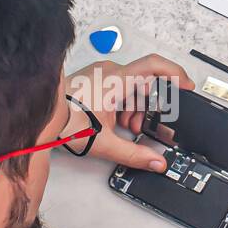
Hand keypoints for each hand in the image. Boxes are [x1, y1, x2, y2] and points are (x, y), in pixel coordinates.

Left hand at [67, 54, 194, 171]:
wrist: (41, 115)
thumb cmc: (67, 122)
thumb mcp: (106, 142)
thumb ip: (135, 154)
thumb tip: (156, 162)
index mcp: (117, 80)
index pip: (155, 66)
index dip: (176, 73)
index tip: (186, 84)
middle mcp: (110, 72)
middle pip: (143, 84)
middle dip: (147, 107)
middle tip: (141, 126)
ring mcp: (100, 73)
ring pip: (130, 86)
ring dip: (133, 107)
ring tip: (124, 127)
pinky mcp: (92, 77)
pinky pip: (116, 85)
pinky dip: (121, 102)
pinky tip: (114, 119)